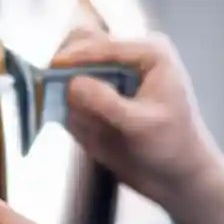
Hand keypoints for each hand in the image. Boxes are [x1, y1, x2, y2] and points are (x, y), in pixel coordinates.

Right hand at [53, 33, 223, 208]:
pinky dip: (60, 101)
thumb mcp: (141, 125)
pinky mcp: (97, 98)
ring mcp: (110, 78)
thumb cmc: (172, 147)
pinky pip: (69, 93)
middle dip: (62, 65)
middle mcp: (126, 59)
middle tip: (46, 86)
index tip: (51, 70)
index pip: (102, 45)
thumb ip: (107, 103)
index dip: (74, 56)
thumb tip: (71, 84)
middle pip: (81, 47)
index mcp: (147, 53)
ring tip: (48, 100)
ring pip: (71, 68)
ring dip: (58, 83)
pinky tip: (57, 113)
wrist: (177, 177)